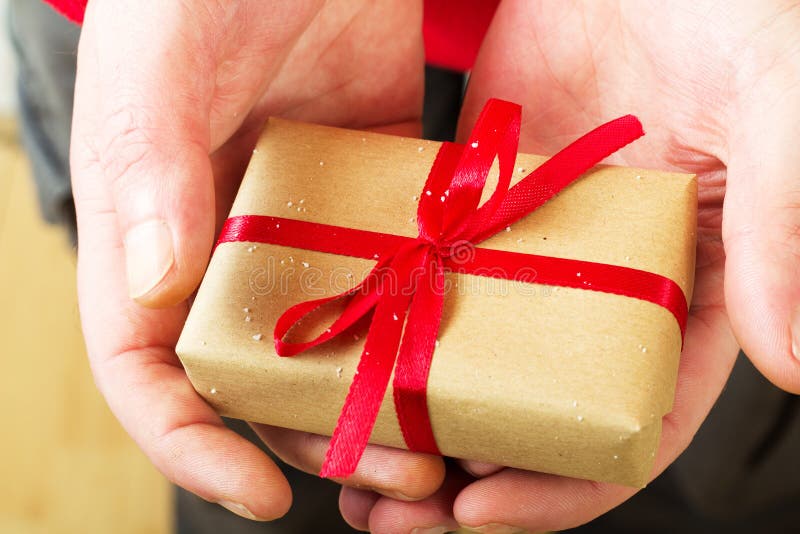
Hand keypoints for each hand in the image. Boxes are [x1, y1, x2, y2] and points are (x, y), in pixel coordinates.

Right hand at [70, 0, 443, 520]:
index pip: (147, 362)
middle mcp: (229, 242)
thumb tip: (152, 287)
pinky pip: (399, 278)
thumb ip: (148, 161)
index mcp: (154, 226)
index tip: (259, 494)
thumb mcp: (164, 56)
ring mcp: (308, 227)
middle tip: (404, 473)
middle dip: (321, 438)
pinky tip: (482, 356)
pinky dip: (432, 327)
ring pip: (339, 342)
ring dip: (388, 399)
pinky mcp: (375, 201)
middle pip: (260, 375)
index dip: (190, 441)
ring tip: (450, 441)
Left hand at [340, 0, 799, 530]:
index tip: (481, 512)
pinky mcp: (470, 203)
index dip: (562, 484)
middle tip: (391, 516)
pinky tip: (335, 357)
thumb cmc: (728, 10)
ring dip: (412, 416)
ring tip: (346, 456)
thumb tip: (797, 363)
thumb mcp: (772, 105)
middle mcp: (602, 289)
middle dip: (465, 474)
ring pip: (468, 360)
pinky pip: (421, 281)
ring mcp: (529, 251)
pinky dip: (384, 328)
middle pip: (534, 412)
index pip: (630, 425)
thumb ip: (785, 223)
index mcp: (685, 294)